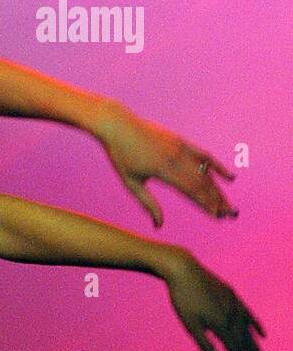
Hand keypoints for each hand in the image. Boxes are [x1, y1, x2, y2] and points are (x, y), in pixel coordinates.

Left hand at [93, 102, 236, 226]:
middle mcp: (176, 158)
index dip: (205, 203)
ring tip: (229, 204)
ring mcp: (181, 148)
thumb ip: (147, 203)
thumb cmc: (121, 156)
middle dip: (217, 200)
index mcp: (163, 170)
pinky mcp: (182, 141)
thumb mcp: (131, 182)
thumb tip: (158, 225)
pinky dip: (217, 166)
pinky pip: (204, 155)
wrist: (119, 125)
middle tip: (231, 215)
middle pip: (203, 182)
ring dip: (219, 188)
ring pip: (206, 172)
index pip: (191, 190)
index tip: (217, 216)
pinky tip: (229, 177)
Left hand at [161, 249, 265, 350]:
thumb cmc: (182, 298)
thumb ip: (205, 346)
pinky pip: (248, 315)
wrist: (184, 269)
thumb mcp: (190, 324)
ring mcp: (235, 306)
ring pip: (249, 333)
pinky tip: (261, 334)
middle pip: (245, 347)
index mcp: (222, 327)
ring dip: (255, 349)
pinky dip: (255, 326)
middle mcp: (233, 318)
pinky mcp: (233, 297)